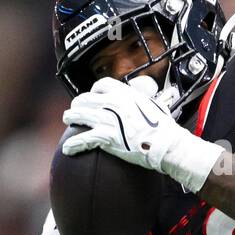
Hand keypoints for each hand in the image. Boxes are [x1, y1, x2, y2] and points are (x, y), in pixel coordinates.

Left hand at [62, 77, 222, 191]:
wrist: (166, 144)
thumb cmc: (164, 128)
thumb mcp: (156, 105)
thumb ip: (147, 99)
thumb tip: (153, 95)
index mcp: (125, 93)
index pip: (102, 85)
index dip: (94, 91)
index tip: (92, 96)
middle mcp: (114, 103)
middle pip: (85, 99)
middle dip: (78, 104)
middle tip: (76, 109)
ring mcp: (108, 120)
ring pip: (80, 115)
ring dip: (71, 117)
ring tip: (68, 120)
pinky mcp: (106, 137)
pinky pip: (83, 138)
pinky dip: (74, 144)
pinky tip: (68, 149)